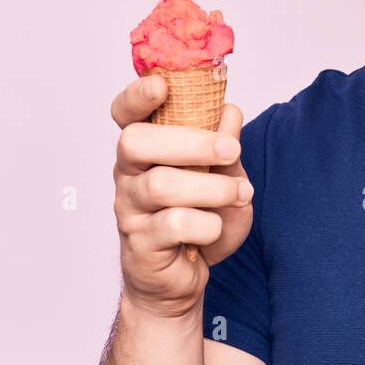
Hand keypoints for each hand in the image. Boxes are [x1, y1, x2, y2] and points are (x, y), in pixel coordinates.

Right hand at [110, 74, 253, 318]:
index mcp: (147, 149)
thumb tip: (230, 111)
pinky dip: (207, 224)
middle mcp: (129, 174)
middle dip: (191, 141)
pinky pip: (174, 224)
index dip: (137, 96)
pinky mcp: (138, 243)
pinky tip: (214, 230)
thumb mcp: (224, 179)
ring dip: (212, 188)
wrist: (184, 279)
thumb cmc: (201, 221)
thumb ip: (225, 148)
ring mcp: (129, 209)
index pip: (125, 114)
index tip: (162, 85)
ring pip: (162, 185)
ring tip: (238, 194)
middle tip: (232, 151)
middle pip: (136, 141)